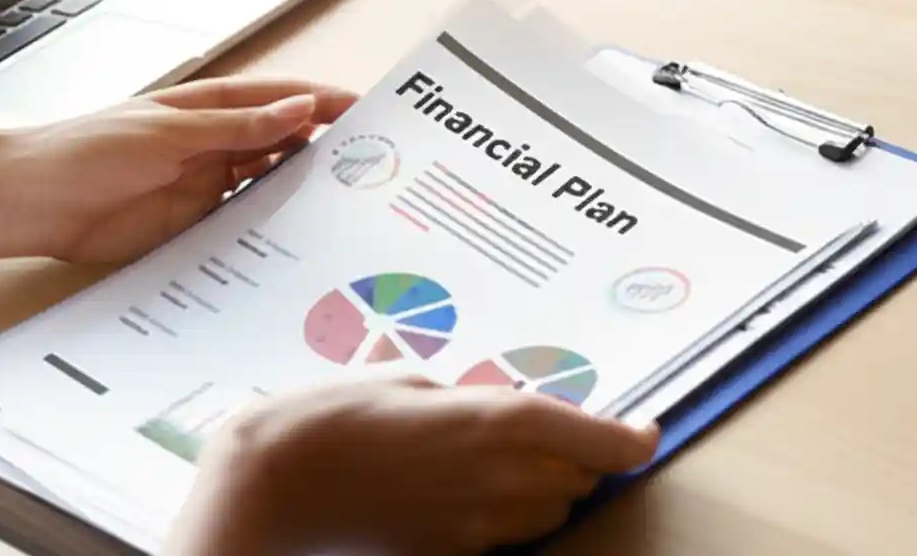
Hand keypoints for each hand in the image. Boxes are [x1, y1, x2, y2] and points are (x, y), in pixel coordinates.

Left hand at [0, 77, 355, 262]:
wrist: (36, 203)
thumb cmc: (87, 150)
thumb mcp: (171, 133)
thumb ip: (239, 128)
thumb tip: (299, 112)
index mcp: (209, 106)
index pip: (280, 99)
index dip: (323, 101)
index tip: (363, 108)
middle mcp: (215, 141)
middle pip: (282, 138)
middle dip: (324, 142)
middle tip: (368, 155)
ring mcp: (208, 180)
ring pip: (272, 177)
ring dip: (304, 180)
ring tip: (345, 189)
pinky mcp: (199, 219)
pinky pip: (248, 216)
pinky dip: (275, 216)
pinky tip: (301, 220)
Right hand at [164, 376, 659, 555]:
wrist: (272, 485)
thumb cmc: (333, 416)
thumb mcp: (410, 378)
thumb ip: (467, 396)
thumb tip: (487, 407)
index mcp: (502, 421)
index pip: (607, 444)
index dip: (635, 439)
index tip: (644, 430)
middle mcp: (505, 479)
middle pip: (581, 479)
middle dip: (574, 456)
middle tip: (542, 430)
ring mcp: (479, 526)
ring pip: (549, 513)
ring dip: (541, 488)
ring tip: (492, 459)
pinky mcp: (450, 554)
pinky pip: (504, 537)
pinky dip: (501, 515)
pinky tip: (455, 490)